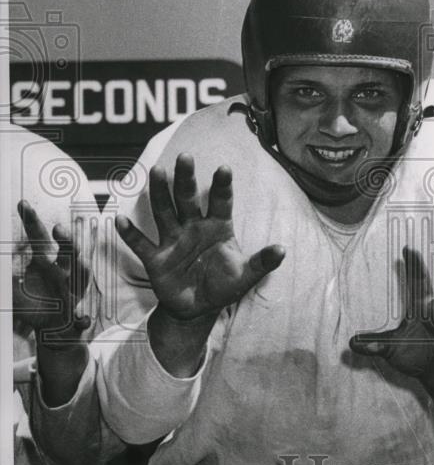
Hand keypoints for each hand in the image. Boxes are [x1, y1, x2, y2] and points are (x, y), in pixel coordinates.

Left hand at [13, 200, 90, 343]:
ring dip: (80, 267)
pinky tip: (81, 319)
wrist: (54, 331)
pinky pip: (80, 317)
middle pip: (70, 251)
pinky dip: (81, 319)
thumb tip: (1, 270)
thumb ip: (6, 279)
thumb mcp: (12, 289)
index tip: (22, 204)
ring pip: (81, 276)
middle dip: (67, 240)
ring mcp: (72, 292)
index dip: (32, 221)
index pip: (39, 237)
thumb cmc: (35, 303)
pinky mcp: (75, 316)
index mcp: (46, 262)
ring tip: (77, 261)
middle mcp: (64, 272)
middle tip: (59, 228)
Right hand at [115, 154, 284, 322]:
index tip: (224, 168)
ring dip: (159, 193)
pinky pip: (141, 244)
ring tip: (157, 171)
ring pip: (164, 212)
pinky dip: (130, 234)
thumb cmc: (223, 285)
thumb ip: (262, 262)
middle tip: (185, 156)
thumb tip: (283, 250)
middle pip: (188, 198)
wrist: (197, 308)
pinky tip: (119, 220)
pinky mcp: (156, 258)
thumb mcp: (246, 275)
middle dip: (186, 178)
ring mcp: (173, 240)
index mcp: (218, 227)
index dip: (222, 186)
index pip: (221, 202)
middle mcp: (193, 227)